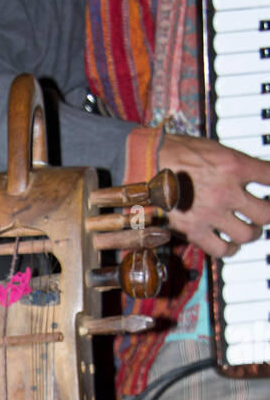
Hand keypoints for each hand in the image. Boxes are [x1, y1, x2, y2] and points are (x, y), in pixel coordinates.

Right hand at [157, 132, 269, 258]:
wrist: (142, 163)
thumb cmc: (174, 152)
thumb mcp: (213, 149)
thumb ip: (235, 165)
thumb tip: (251, 175)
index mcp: (234, 165)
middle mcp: (227, 191)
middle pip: (266, 213)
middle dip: (267, 215)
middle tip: (262, 214)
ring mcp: (211, 213)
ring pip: (248, 234)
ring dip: (251, 233)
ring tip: (247, 230)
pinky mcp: (194, 231)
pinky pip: (221, 249)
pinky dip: (229, 249)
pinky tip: (228, 243)